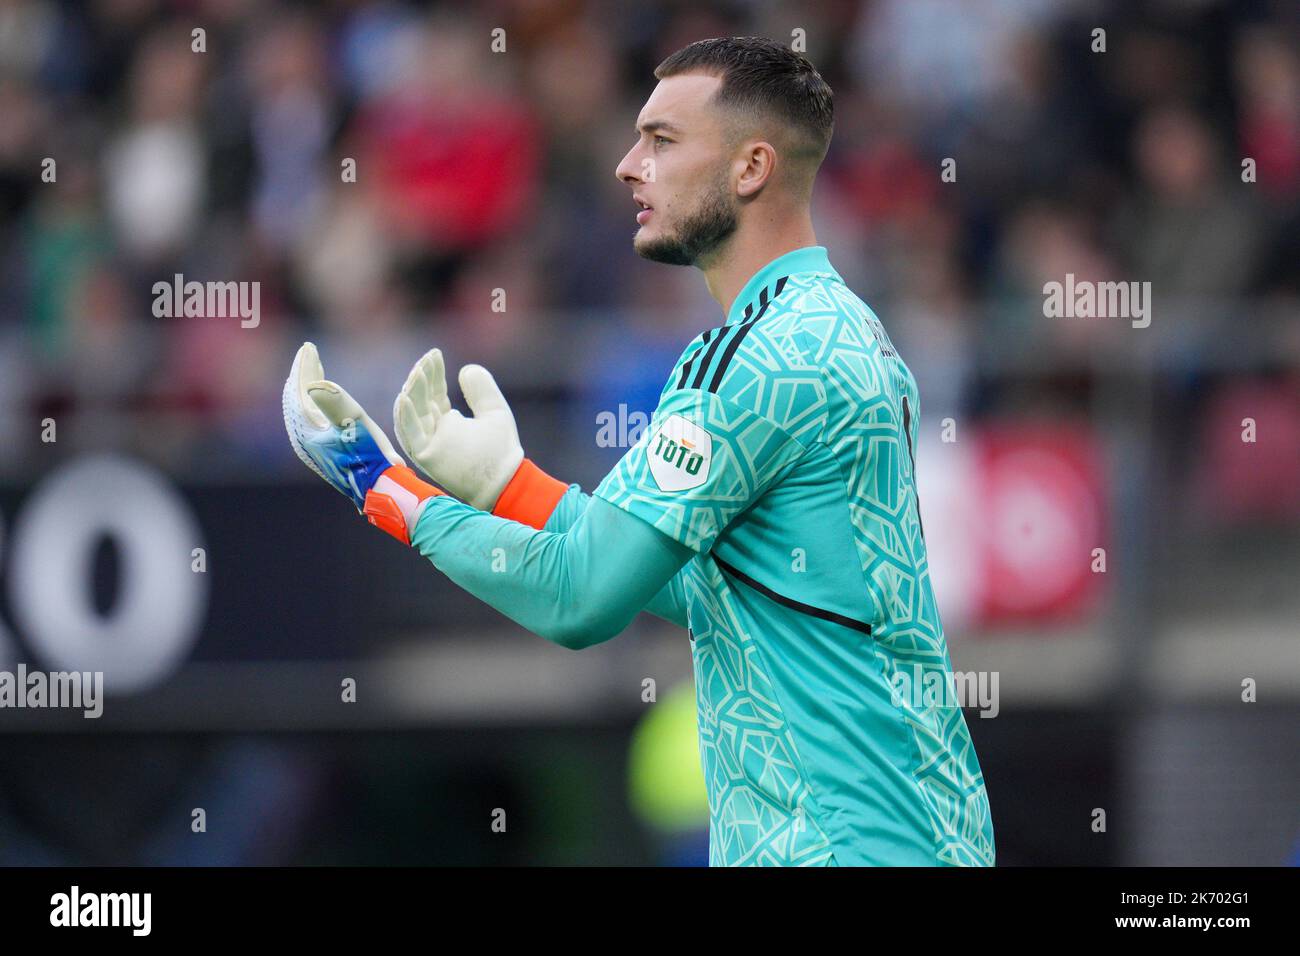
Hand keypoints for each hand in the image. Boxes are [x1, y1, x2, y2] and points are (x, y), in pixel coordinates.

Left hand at [284, 342, 439, 542]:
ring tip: (315, 373)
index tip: (309, 347)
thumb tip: (314, 383)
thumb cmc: (370, 458)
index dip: (305, 366)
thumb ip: (334, 401)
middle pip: (296, 398)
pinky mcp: (324, 453)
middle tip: (309, 355)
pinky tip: (325, 405)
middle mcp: (304, 439)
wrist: (380, 491)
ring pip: (303, 409)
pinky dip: (316, 404)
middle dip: (303, 374)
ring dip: (308, 388)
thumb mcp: (355, 424)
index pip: (299, 390)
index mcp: (306, 431)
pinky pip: (312, 420)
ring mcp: (313, 447)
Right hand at [392, 348, 523, 510]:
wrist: (506, 478)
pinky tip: (404, 396)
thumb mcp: (493, 411)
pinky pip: (409, 435)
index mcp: (448, 423)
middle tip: (427, 359)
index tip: (434, 354)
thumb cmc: (501, 450)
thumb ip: (481, 390)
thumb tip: (466, 368)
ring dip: (411, 393)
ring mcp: (428, 445)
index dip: (432, 375)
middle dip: (422, 379)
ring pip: (411, 415)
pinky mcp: (426, 457)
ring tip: (419, 372)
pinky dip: (404, 416)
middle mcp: (434, 433)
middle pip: (420, 401)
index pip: (433, 395)